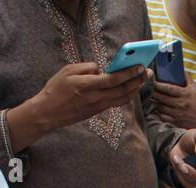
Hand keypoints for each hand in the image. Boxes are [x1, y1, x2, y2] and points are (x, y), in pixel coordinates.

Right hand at [27, 62, 148, 132]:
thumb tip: (101, 68)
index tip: (139, 67)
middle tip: (147, 72)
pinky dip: (126, 96)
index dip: (128, 74)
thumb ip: (86, 67)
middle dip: (137, 81)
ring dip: (135, 89)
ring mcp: (97, 106)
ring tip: (142, 80)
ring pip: (122, 99)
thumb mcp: (67, 71)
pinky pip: (116, 103)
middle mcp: (95, 98)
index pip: (113, 80)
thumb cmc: (55, 89)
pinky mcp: (97, 111)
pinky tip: (131, 89)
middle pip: (123, 91)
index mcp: (87, 86)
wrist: (48, 112)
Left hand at [152, 76, 195, 131]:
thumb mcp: (195, 88)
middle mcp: (180, 104)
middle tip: (147, 88)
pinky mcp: (175, 122)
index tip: (152, 80)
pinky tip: (156, 107)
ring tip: (151, 97)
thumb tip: (180, 68)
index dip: (158, 84)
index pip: (168, 88)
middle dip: (153, 92)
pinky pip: (162, 116)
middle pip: (161, 98)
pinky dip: (158, 111)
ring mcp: (177, 114)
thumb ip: (187, 78)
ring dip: (154, 102)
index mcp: (184, 94)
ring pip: (160, 107)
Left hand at [169, 129, 195, 187]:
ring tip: (176, 158)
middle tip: (184, 166)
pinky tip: (176, 160)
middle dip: (193, 173)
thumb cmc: (193, 139)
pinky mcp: (191, 181)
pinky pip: (186, 181)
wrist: (181, 145)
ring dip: (183, 170)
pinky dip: (179, 171)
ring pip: (194, 181)